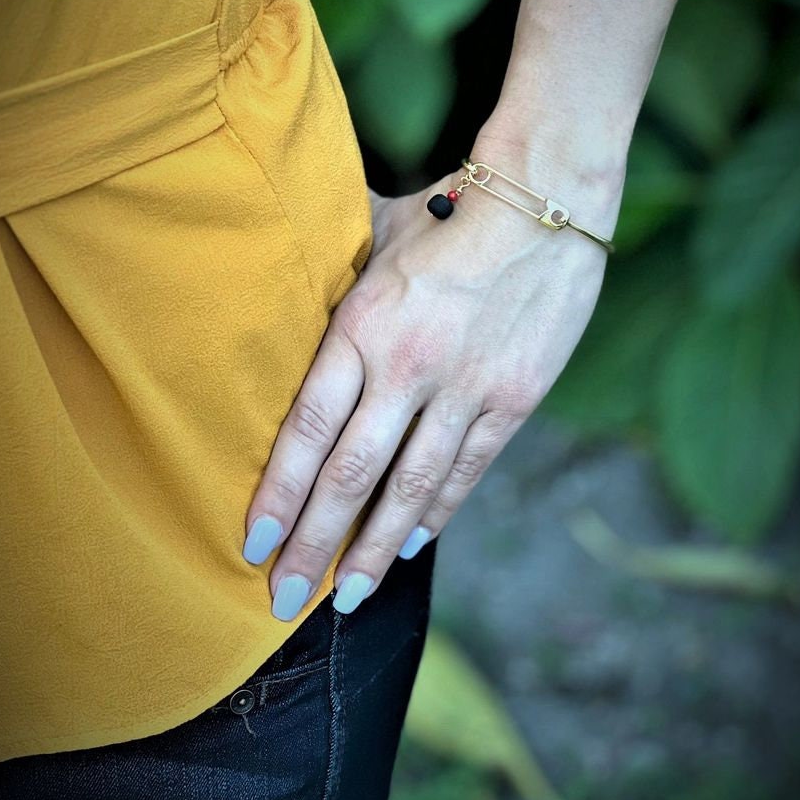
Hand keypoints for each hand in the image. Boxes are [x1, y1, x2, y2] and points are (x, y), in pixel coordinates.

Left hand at [242, 157, 621, 621]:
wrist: (547, 201)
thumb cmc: (449, 210)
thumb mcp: (375, 232)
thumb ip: (329, 266)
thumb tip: (283, 264)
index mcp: (363, 325)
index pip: (308, 428)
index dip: (278, 494)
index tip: (252, 543)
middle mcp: (409, 366)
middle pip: (350, 474)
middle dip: (312, 544)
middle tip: (281, 598)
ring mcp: (466, 387)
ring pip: (411, 487)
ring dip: (373, 549)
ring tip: (348, 597)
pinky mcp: (514, 398)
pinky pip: (468, 468)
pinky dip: (437, 512)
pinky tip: (410, 545)